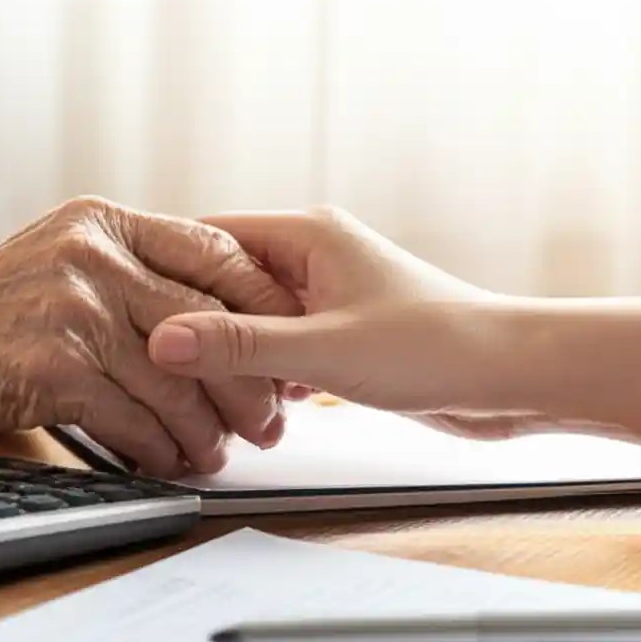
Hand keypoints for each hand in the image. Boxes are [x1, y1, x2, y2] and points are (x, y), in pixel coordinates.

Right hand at [0, 197, 300, 476]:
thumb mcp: (56, 260)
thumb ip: (127, 269)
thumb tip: (210, 313)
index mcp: (104, 221)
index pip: (216, 250)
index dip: (262, 302)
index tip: (286, 343)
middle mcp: (94, 255)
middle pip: (209, 320)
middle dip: (250, 381)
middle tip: (270, 420)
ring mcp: (74, 308)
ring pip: (178, 381)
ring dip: (207, 429)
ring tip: (218, 452)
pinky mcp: (53, 366)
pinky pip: (137, 420)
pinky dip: (160, 450)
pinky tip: (168, 462)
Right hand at [146, 207, 541, 435]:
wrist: (515, 378)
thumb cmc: (438, 348)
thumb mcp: (323, 350)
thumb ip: (240, 345)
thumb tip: (162, 338)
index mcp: (307, 235)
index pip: (208, 238)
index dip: (164, 271)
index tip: (125, 302)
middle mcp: (313, 257)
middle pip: (224, 282)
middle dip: (196, 324)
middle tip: (159, 362)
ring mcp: (327, 295)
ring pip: (251, 320)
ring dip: (233, 355)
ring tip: (204, 391)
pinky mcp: (342, 333)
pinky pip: (281, 346)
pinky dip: (265, 373)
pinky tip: (258, 406)